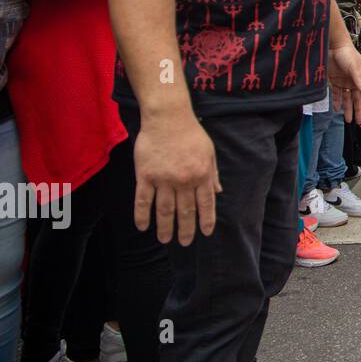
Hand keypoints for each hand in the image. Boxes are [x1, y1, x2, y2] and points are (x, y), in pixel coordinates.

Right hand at [132, 112, 220, 245]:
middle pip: (185, 211)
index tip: (205, 233)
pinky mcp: (145, 176)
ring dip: (165, 227)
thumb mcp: (209, 152)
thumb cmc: (191, 134)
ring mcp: (163, 179)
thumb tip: (218, 191)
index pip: (206, 204)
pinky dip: (142, 215)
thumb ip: (212, 174)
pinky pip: (143, 200)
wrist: (168, 118)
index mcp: (201, 175)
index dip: (206, 220)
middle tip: (184, 243)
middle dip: (186, 229)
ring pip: (164, 210)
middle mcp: (183, 180)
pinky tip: (143, 226)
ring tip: (165, 240)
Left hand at [329, 44, 360, 122]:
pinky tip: (337, 109)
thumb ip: (359, 80)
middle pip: (357, 99)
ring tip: (348, 120)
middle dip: (358, 110)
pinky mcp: (334, 81)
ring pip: (347, 99)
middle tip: (359, 121)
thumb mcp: (355, 67)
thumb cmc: (347, 54)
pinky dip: (337, 101)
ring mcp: (344, 82)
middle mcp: (354, 82)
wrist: (333, 46)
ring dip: (347, 109)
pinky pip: (336, 94)